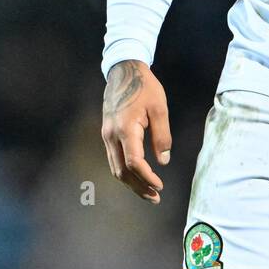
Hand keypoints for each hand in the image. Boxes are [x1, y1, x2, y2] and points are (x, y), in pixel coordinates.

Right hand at [101, 60, 171, 202]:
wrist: (123, 71)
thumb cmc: (145, 87)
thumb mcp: (159, 109)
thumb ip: (162, 136)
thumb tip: (163, 161)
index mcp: (125, 129)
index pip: (134, 163)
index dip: (147, 178)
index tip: (160, 185)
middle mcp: (111, 135)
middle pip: (121, 171)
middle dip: (138, 187)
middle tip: (155, 197)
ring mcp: (106, 135)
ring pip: (115, 168)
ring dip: (131, 183)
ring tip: (148, 192)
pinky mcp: (107, 133)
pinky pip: (114, 159)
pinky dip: (125, 172)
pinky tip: (138, 177)